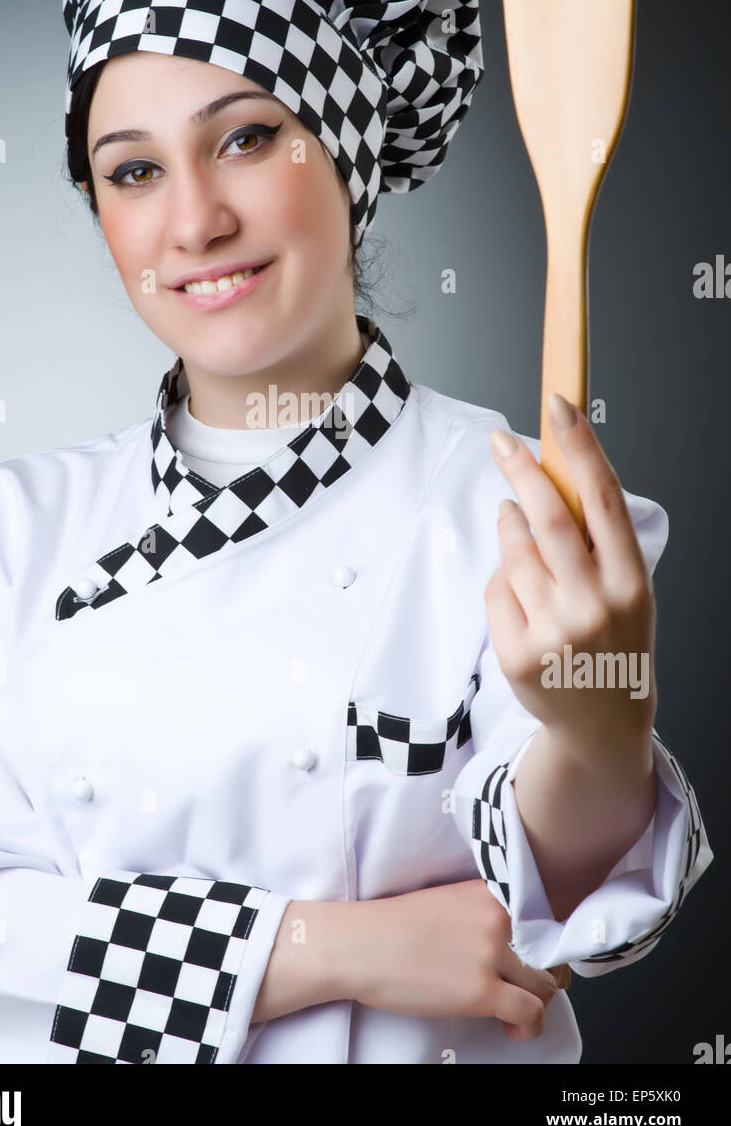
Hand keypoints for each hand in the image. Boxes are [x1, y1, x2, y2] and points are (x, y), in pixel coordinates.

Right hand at [348, 879, 569, 1040]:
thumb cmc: (394, 926)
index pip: (546, 917)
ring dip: (536, 1002)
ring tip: (515, 1010)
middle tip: (527, 988)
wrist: (361, 945)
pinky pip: (530, 1012)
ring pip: (545, 984)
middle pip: (549, 953)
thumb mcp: (450, 901)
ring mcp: (490, 953)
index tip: (543, 959)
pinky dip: (528, 1026)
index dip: (549, 944)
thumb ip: (485, 913)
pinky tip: (512, 1028)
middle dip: (544, 976)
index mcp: (490, 893)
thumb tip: (515, 941)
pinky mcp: (481, 990)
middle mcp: (497, 918)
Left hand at [484, 395, 656, 756]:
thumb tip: (551, 470)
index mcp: (631, 583)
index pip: (603, 501)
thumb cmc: (614, 639)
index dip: (581, 448)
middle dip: (520, 470)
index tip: (560, 405)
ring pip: (513, 551)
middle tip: (501, 442)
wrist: (602, 720)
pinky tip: (524, 599)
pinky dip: (503, 581)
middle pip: (548, 517)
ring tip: (520, 533)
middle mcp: (595, 606)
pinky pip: (495, 589)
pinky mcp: (516, 653)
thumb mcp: (627, 587)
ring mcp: (554, 632)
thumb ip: (597, 538)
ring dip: (509, 527)